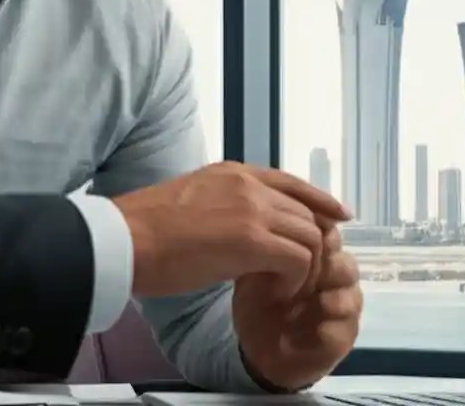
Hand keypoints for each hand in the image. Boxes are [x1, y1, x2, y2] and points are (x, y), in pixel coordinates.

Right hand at [113, 161, 349, 298]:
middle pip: (306, 212)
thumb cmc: (144, 229)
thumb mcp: (192, 200)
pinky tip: (275, 291)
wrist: (125, 239)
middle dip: (313, 243)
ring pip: (309, 236)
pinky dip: (294, 279)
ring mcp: (253, 210)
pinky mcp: (253, 240)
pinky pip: (298, 259)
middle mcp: (249, 185)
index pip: (291, 182)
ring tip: (284, 287)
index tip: (339, 216)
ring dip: (304, 266)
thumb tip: (236, 230)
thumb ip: (223, 206)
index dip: (320, 200)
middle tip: (301, 273)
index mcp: (232, 173)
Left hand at [233, 222, 362, 391]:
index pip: (331, 237)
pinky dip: (323, 329)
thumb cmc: (260, 303)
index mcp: (320, 259)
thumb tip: (270, 217)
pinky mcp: (342, 340)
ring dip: (328, 297)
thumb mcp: (257, 269)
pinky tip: (300, 331)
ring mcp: (343, 311)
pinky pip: (341, 331)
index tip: (293, 237)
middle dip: (326, 265)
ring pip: (351, 296)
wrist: (256, 346)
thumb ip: (269, 245)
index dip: (318, 235)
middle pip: (346, 263)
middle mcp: (337, 281)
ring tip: (306, 301)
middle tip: (302, 270)